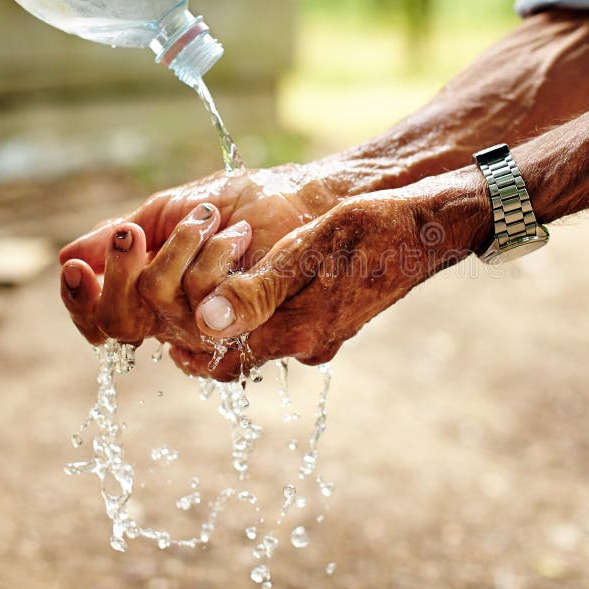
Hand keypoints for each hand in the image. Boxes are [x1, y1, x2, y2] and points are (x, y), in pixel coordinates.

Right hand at [60, 203, 252, 351]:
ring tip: (210, 217)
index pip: (101, 319)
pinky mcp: (242, 320)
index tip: (75, 270)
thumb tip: (67, 260)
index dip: (80, 301)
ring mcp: (209, 324)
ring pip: (158, 301)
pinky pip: (205, 300)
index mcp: (151, 293)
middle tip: (130, 234)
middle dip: (118, 272)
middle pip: (119, 321)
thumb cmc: (236, 203)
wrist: (292, 198)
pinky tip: (236, 232)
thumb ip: (119, 238)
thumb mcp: (167, 214)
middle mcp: (175, 318)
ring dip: (179, 246)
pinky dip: (214, 254)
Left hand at [167, 166, 491, 379]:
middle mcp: (310, 342)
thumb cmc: (369, 230)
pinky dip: (263, 312)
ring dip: (234, 321)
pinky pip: (287, 327)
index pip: (224, 359)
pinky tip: (260, 280)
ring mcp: (326, 334)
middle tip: (178, 305)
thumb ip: (257, 290)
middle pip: (241, 356)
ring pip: (263, 340)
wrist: (426, 230)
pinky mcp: (336, 320)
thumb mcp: (309, 251)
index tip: (161, 327)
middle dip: (205, 338)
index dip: (187, 347)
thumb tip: (205, 321)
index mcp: (297, 330)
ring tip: (212, 285)